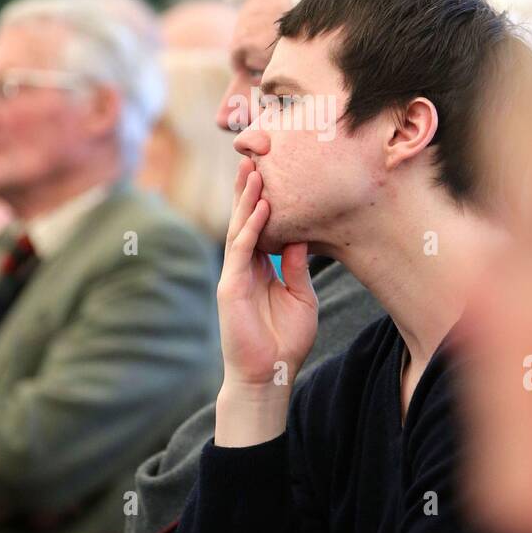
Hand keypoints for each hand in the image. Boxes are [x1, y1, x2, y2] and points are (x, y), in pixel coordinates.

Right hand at [217, 158, 317, 393]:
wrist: (268, 376)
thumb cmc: (285, 341)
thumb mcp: (300, 297)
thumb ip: (297, 267)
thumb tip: (301, 236)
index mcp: (260, 268)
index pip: (260, 226)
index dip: (263, 200)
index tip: (273, 172)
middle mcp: (244, 267)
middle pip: (244, 220)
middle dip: (248, 189)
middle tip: (255, 157)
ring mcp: (234, 275)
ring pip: (239, 228)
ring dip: (247, 199)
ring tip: (254, 171)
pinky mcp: (230, 287)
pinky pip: (241, 250)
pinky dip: (251, 227)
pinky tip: (260, 207)